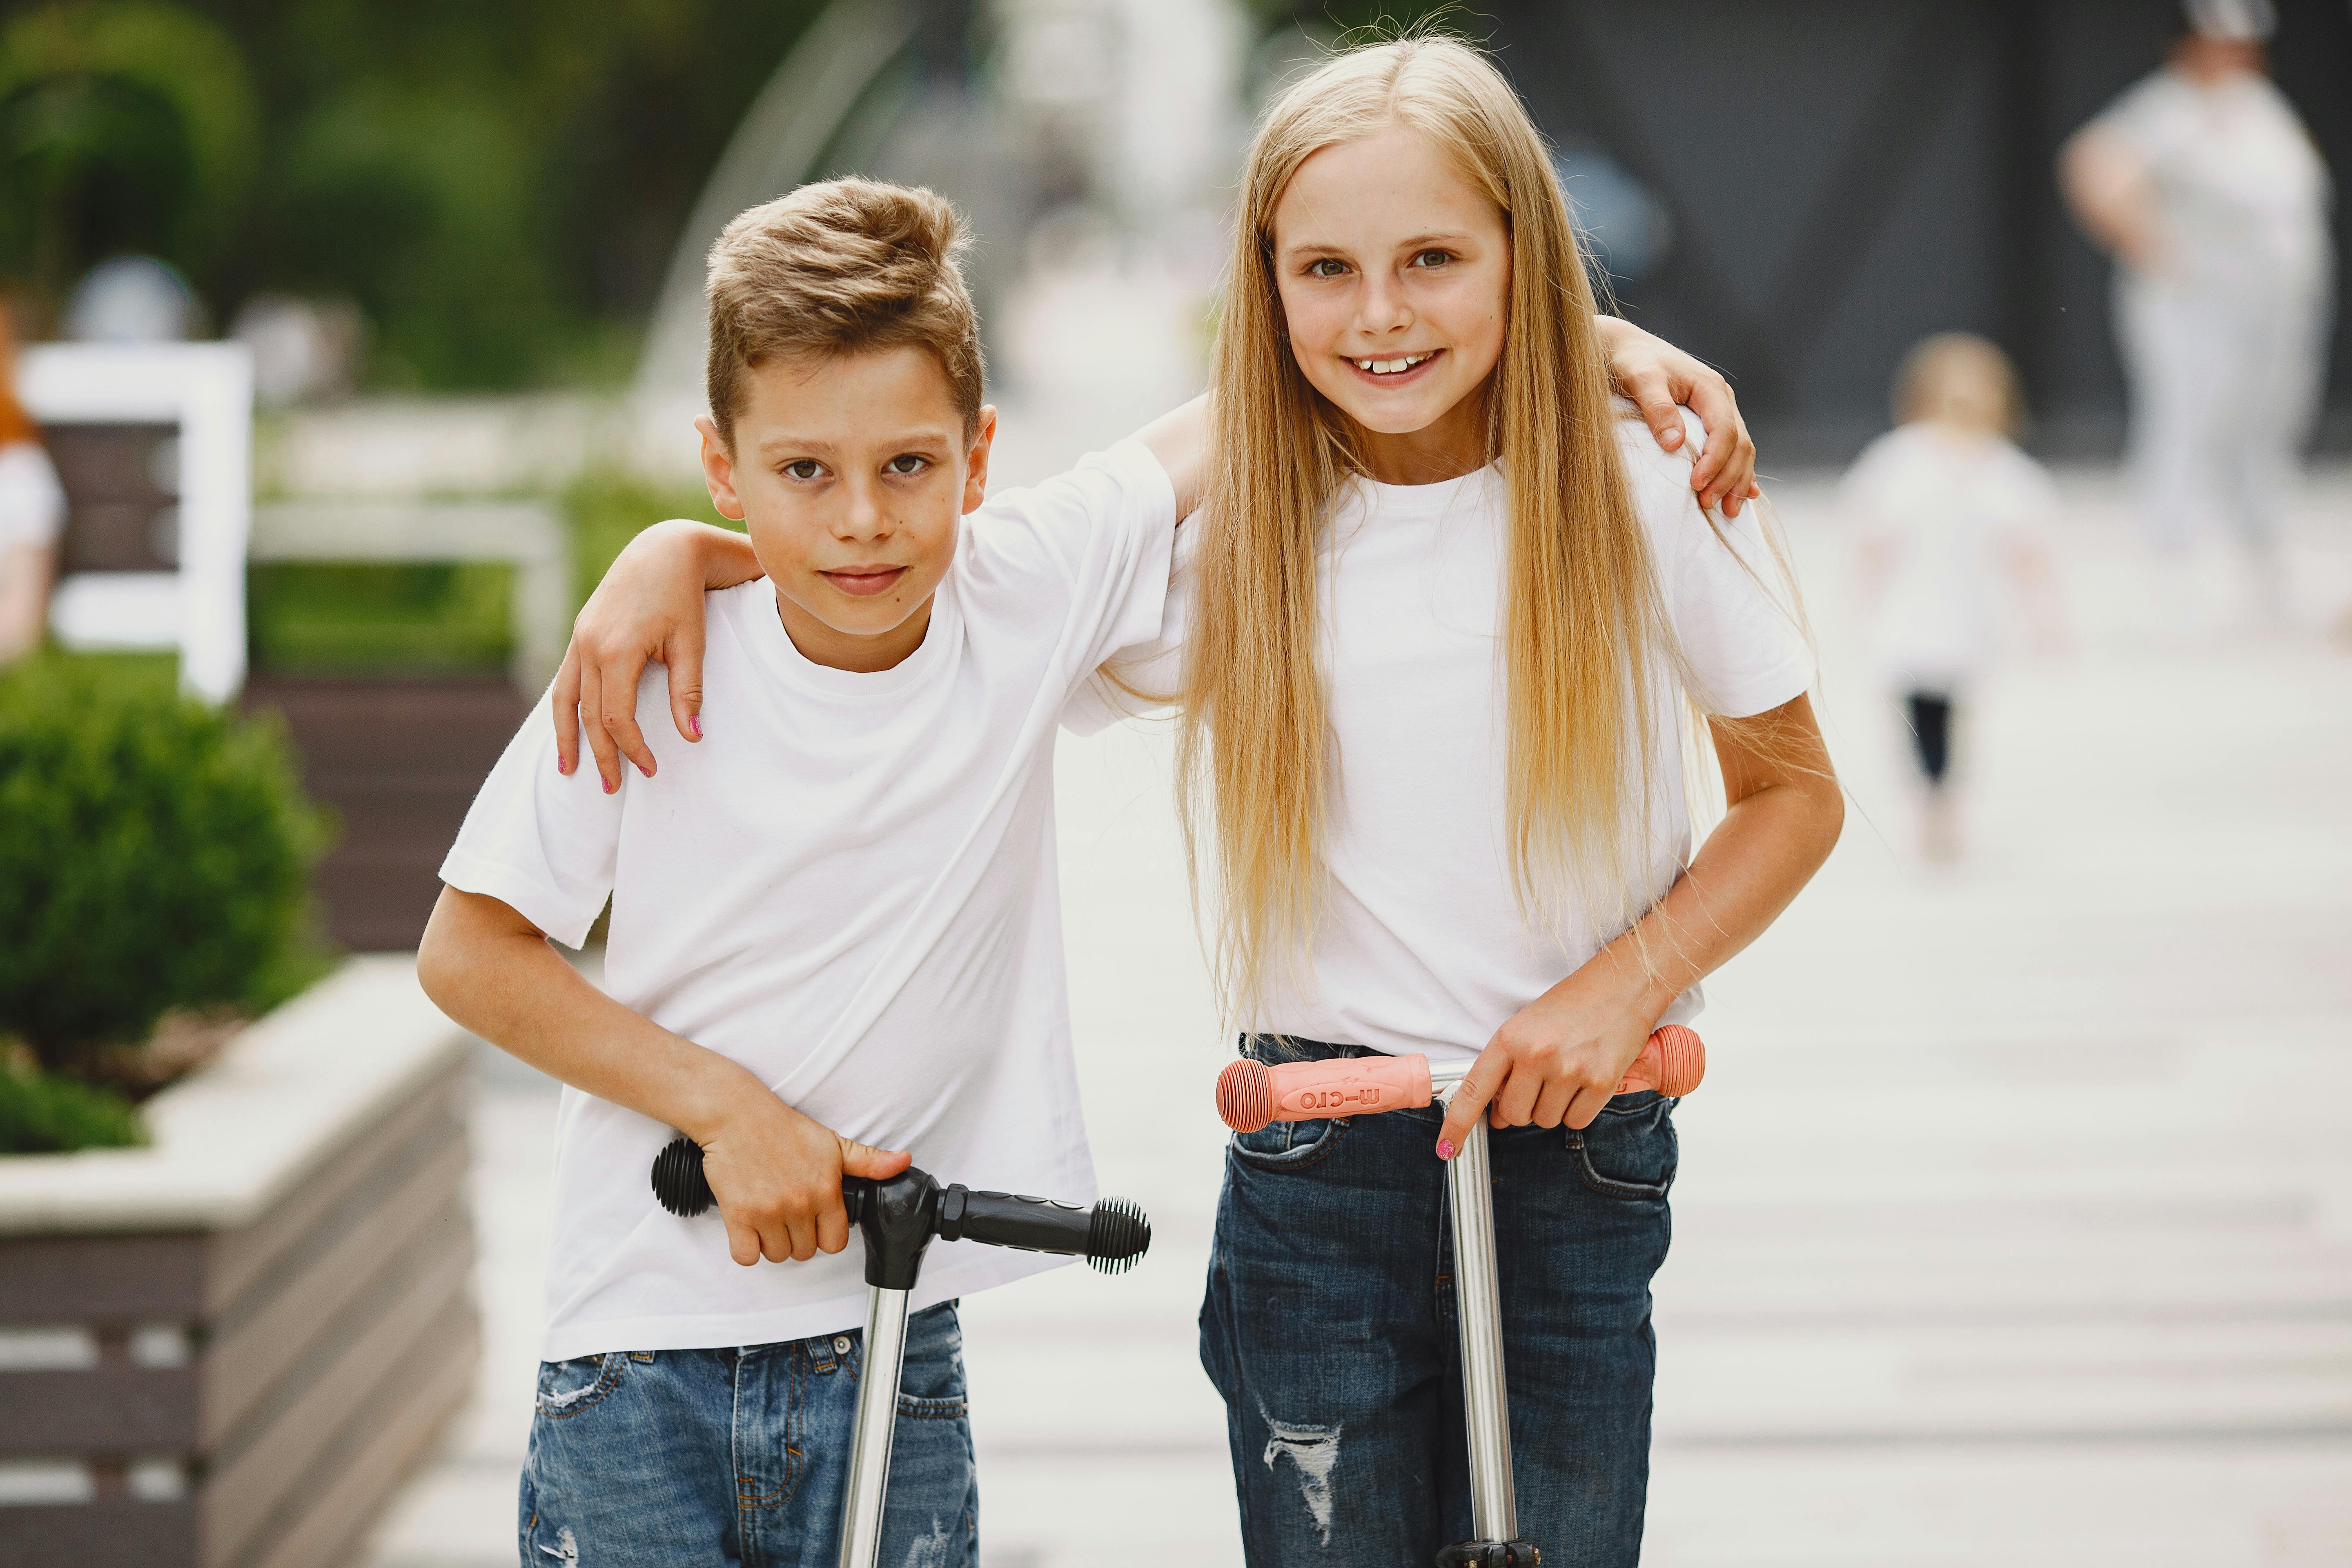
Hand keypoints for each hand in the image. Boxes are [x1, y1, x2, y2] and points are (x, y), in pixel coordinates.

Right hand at [553, 520, 734, 791]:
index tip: (652, 769)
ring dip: (568, 738)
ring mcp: (579, 639)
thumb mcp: (692, 643)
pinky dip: (564, 709)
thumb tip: (692, 737)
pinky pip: (564, 680)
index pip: (617, 717)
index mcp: (616, 650)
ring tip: (570, 771)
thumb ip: (688, 691)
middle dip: (601, 754)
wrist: (664, 549)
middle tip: (614, 787)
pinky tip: (567, 728)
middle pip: (589, 715)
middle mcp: (588, 646)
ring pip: (565, 700)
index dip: (633, 748)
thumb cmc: (684, 596)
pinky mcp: (580, 633)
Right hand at [696, 1092, 912, 1266]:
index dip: (825, 1235)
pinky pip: (746, 1257)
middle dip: (798, 1238)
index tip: (815, 1221)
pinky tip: (749, 1227)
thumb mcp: (833, 1143)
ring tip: (769, 1217)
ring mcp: (768, 1212)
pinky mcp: (738, 1215)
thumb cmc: (784, 1129)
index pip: (835, 1243)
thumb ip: (869, 1162)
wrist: (737, 1115)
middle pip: (805, 1252)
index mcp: (826, 1190)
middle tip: (788, 1214)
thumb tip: (904, 1162)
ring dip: (773, 1243)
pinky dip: (747, 1248)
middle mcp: (799, 1204)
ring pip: (778, 1256)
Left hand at [1435, 958, 1659, 1155]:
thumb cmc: (1570, 1004)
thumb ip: (1507, 1069)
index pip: (1474, 1090)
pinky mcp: (1601, 1082)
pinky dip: (1576, 1110)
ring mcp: (1570, 1071)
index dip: (1457, 1124)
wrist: (1621, 985)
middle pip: (1513, 1114)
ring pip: (1545, 1120)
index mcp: (1510, 1038)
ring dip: (1550, 1107)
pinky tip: (1583, 1082)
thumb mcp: (1526, 1026)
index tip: (1446, 1147)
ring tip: (1564, 1073)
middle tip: (1536, 1084)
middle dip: (1520, 1108)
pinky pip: (1575, 1122)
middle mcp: (1537, 1056)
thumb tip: (1498, 1116)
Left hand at [1593, 316, 1761, 517]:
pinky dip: (1738, 473)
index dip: (1715, 460)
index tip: (1697, 484)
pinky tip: (1743, 495)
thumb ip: (1657, 408)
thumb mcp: (1640, 379)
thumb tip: (1674, 443)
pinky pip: (1733, 450)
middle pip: (1739, 444)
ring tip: (1727, 511)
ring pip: (1741, 450)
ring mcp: (1718, 412)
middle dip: (1728, 477)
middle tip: (1707, 504)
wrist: (1626, 350)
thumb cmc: (1631, 362)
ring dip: (1736, 481)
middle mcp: (1720, 400)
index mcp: (1710, 388)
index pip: (1724, 430)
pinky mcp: (1710, 422)